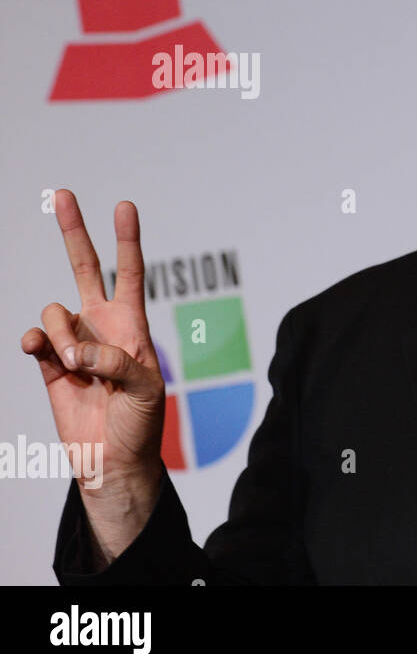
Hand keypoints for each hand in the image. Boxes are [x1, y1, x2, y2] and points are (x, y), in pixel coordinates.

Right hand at [19, 191, 165, 535]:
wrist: (113, 459)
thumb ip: (114, 362)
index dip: (127, 240)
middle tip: (63, 194)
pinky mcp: (49, 365)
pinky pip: (34, 339)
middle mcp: (102, 326)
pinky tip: (43, 352)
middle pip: (85, 269)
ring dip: (62, 337)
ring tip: (77, 367)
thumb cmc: (142, 423)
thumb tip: (76, 349)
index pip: (130, 273)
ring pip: (54, 313)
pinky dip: (36, 341)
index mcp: (133, 325)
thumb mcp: (144, 389)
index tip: (124, 206)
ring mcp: (73, 343)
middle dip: (75, 232)